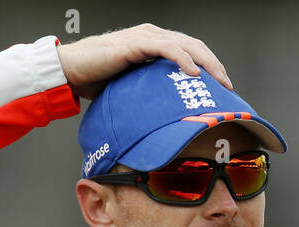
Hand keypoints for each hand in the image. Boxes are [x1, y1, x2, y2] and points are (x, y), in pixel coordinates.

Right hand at [57, 23, 231, 100]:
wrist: (71, 72)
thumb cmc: (96, 81)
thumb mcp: (131, 89)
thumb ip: (149, 94)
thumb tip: (164, 119)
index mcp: (153, 43)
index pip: (190, 50)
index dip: (209, 65)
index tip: (221, 87)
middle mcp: (152, 35)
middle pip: (194, 46)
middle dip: (214, 65)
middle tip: (227, 86)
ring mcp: (145, 37)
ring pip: (186, 45)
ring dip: (206, 63)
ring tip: (218, 81)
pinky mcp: (136, 43)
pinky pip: (167, 48)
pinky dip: (183, 58)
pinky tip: (194, 72)